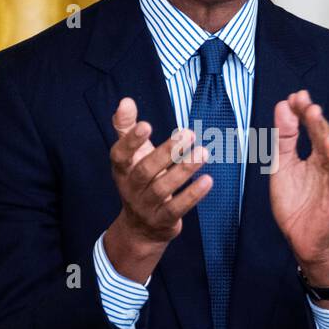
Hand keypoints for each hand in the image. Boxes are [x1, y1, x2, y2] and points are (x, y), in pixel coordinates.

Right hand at [103, 97, 211, 283]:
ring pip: (163, 189)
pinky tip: (208, 180)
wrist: (140, 228)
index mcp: (121, 169)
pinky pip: (177, 209)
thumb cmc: (139, 179)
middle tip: (188, 133)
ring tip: (203, 153)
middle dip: (166, 152)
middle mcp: (130, 188)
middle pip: (145, 171)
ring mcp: (146, 207)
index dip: (131, 141)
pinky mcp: (162, 221)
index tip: (146, 125)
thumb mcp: (131, 155)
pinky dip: (192, 195)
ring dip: (184, 170)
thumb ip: (126, 127)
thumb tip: (126, 100)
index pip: (120, 155)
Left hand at [270, 90, 328, 284]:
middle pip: (324, 135)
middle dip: (313, 117)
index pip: (312, 127)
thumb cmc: (296, 203)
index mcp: (318, 155)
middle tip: (304, 99)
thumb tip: (283, 106)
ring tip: (316, 114)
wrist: (302, 239)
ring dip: (325, 132)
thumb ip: (284, 139)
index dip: (303, 111)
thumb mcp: (283, 166)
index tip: (294, 95)